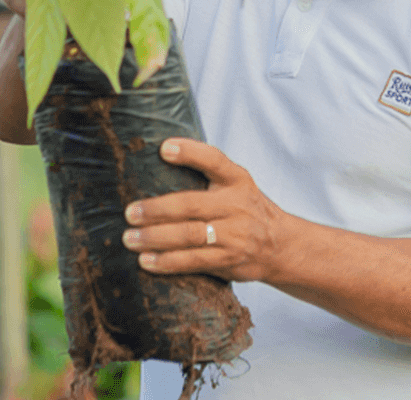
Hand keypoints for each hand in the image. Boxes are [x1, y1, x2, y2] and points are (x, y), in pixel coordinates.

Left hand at [120, 138, 293, 282]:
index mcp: (237, 180)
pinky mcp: (228, 260)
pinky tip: (147, 261)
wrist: (280, 246)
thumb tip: (161, 156)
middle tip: (130, 213)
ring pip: (189, 236)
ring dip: (156, 238)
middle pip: (191, 205)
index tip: (163, 149)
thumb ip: (207, 172)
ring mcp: (234, 235)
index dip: (190, 152)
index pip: (214, 160)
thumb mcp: (236, 184)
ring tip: (130, 239)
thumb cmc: (246, 209)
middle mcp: (237, 206)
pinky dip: (168, 262)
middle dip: (157, 210)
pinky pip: (194, 261)